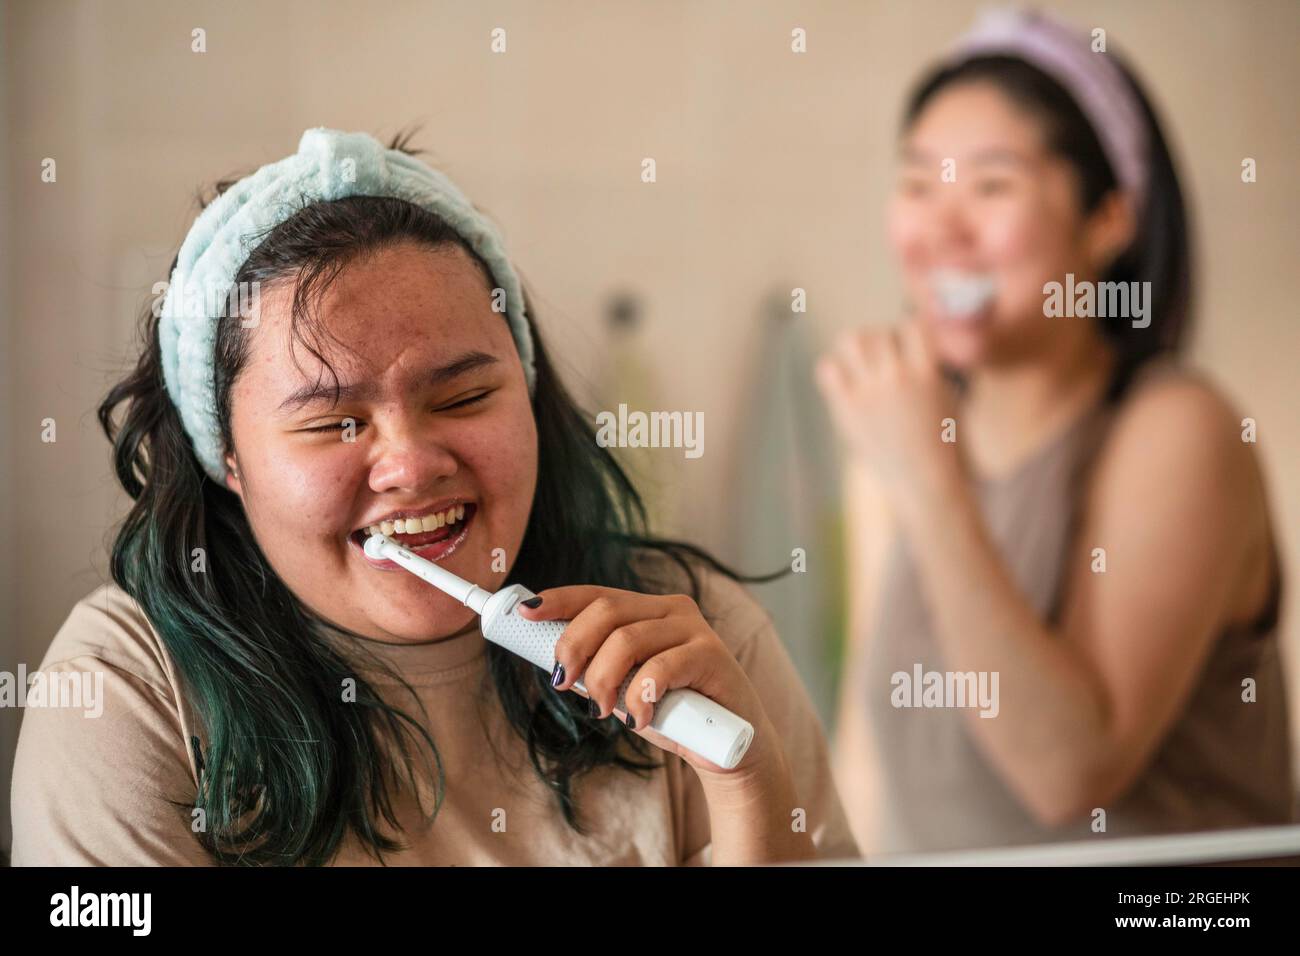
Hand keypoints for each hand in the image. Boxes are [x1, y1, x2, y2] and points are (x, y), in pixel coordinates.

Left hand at [517, 586, 777, 780]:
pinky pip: (659, 668)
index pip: (596, 595)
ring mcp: (693, 628)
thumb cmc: (673, 713)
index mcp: (647, 610)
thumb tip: (557, 665)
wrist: (728, 745)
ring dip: (603, 681)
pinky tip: (639, 718)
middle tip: (566, 686)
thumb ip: (600, 670)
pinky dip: (638, 696)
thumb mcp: (627, 688)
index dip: (559, 600)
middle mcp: (670, 609)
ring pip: (626, 640)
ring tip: (606, 712)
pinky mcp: (711, 653)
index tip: (527, 612)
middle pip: (606, 612)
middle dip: (574, 648)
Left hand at [815, 320, 964, 510]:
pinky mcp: (847, 410)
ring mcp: (869, 394)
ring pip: (851, 340)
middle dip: (881, 341)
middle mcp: (897, 379)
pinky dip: (833, 369)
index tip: (909, 352)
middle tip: (884, 363)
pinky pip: (827, 369)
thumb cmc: (945, 443)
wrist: (927, 483)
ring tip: (862, 366)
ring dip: (856, 347)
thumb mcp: (949, 397)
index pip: (913, 325)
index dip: (909, 333)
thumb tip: (914, 342)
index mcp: (927, 374)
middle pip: (879, 332)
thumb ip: (931, 368)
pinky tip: (845, 384)